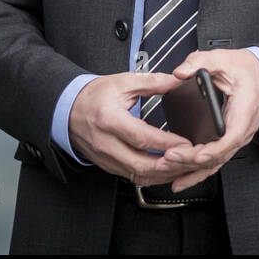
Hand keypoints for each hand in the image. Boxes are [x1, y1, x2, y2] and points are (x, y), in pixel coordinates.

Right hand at [67, 72, 206, 187]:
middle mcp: (106, 143)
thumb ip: (151, 82)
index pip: (141, 137)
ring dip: (164, 175)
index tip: (186, 144)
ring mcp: (106, 157)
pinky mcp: (108, 166)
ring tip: (184, 168)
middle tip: (191, 161)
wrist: (67, 109)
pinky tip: (167, 172)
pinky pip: (133, 177)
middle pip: (141, 164)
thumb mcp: (122, 82)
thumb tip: (175, 81)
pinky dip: (153, 177)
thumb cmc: (93, 95)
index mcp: (109, 119)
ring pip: (138, 175)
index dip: (166, 143)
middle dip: (170, 166)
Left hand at [159, 49, 258, 190]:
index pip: (230, 137)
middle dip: (193, 160)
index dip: (213, 149)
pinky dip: (198, 172)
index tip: (196, 155)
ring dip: (193, 170)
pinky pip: (215, 161)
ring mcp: (237, 138)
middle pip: (219, 155)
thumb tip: (179, 72)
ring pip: (216, 163)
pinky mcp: (229, 141)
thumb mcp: (221, 59)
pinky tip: (181, 179)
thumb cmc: (244, 70)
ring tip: (170, 172)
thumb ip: (199, 62)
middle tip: (169, 157)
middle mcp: (242, 130)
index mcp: (243, 110)